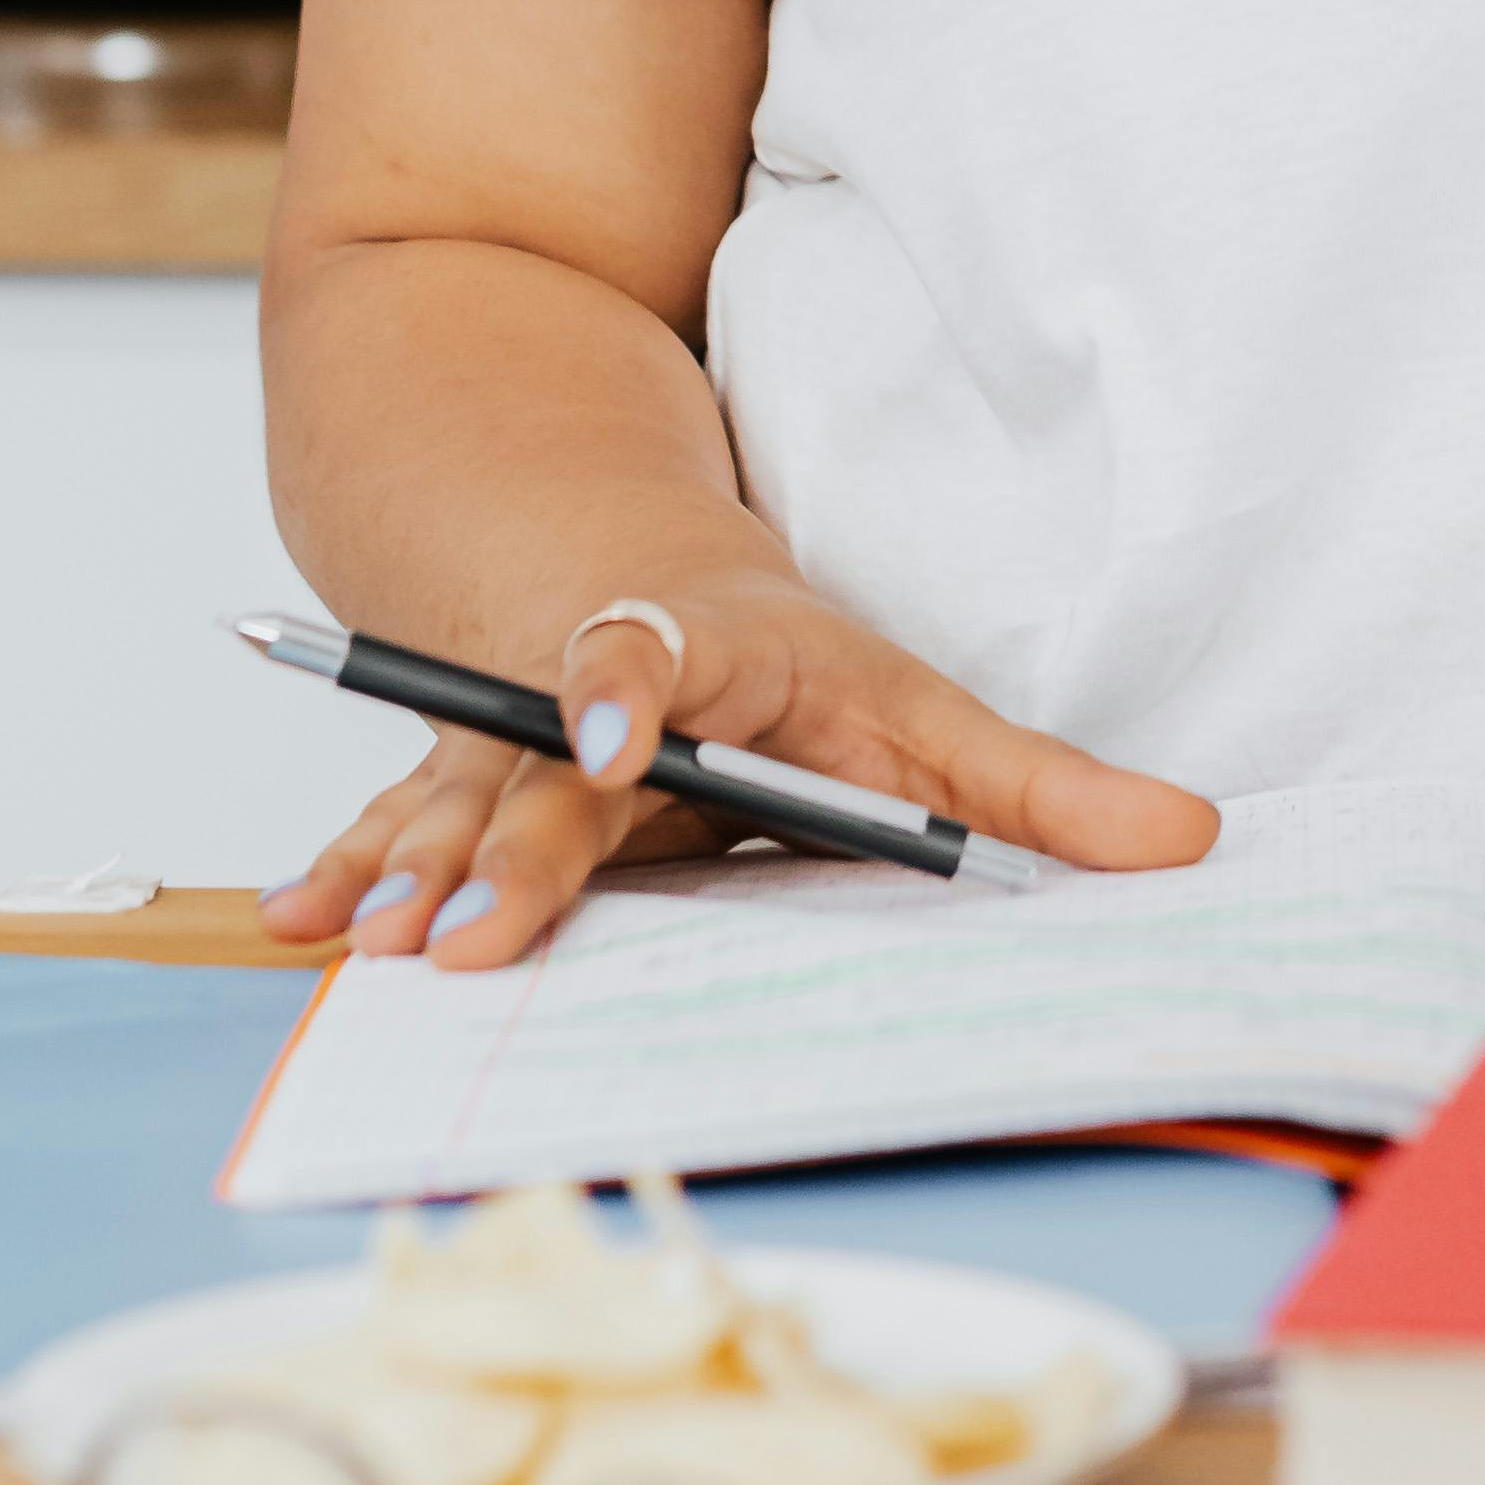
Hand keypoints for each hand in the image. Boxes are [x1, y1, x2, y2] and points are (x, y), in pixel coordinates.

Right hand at [257, 544, 1219, 973]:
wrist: (597, 542)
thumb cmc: (780, 655)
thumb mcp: (911, 699)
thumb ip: (1037, 786)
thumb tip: (1191, 843)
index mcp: (694, 654)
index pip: (651, 656)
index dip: (625, 691)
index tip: (612, 738)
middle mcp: (581, 699)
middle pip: (538, 769)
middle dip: (502, 851)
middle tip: (462, 937)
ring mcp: (503, 745)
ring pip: (449, 801)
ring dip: (404, 868)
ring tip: (362, 941)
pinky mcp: (453, 790)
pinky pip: (397, 825)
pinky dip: (346, 866)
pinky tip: (293, 922)